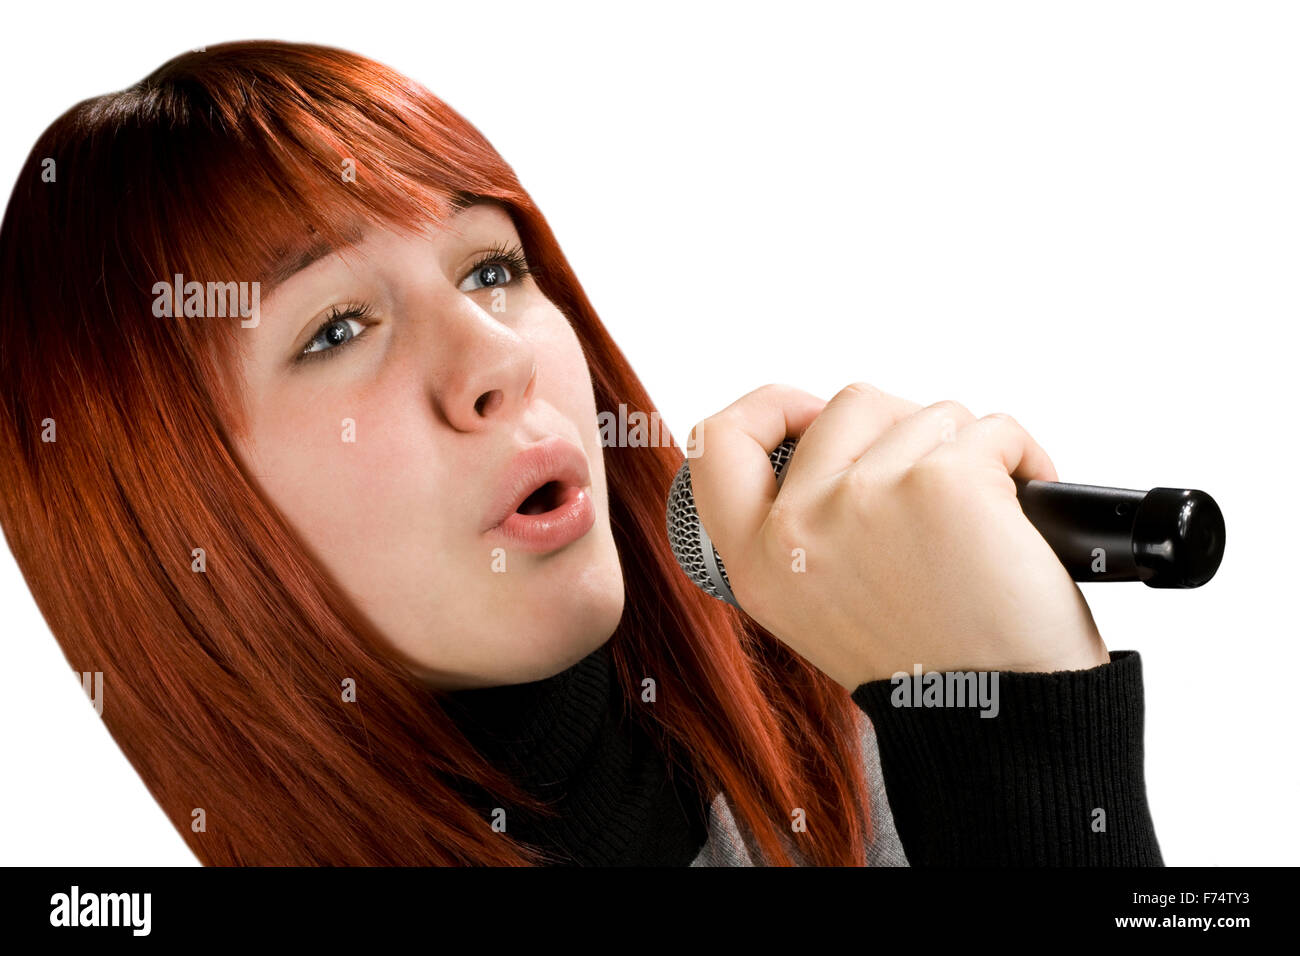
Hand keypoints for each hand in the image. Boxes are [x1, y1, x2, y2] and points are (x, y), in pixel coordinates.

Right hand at [686, 382, 1109, 690]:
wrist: (1006, 718)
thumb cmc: (933, 665)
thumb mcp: (823, 604)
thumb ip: (803, 525)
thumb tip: (833, 434)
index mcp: (758, 563)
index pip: (716, 444)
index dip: (766, 409)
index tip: (808, 411)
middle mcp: (796, 528)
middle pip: (847, 407)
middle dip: (904, 430)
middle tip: (938, 491)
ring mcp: (865, 497)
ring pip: (927, 413)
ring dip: (969, 450)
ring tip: (985, 520)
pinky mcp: (943, 481)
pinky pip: (994, 428)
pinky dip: (1023, 456)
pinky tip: (1025, 505)